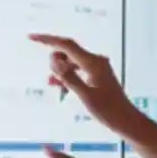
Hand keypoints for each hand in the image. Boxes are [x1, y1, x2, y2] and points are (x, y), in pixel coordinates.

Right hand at [29, 33, 146, 136]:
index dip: (48, 40)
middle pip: (67, 51)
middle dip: (55, 61)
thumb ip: (69, 78)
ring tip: (54, 86)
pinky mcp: (97, 75)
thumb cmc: (108, 110)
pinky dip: (66, 76)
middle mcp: (96, 61)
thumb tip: (54, 61)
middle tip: (53, 80)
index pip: (67, 45)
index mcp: (93, 63)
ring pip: (70, 61)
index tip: (31, 37)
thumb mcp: (85, 96)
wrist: (126, 120)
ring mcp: (97, 68)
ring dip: (60, 71)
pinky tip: (59, 86)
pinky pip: (76, 70)